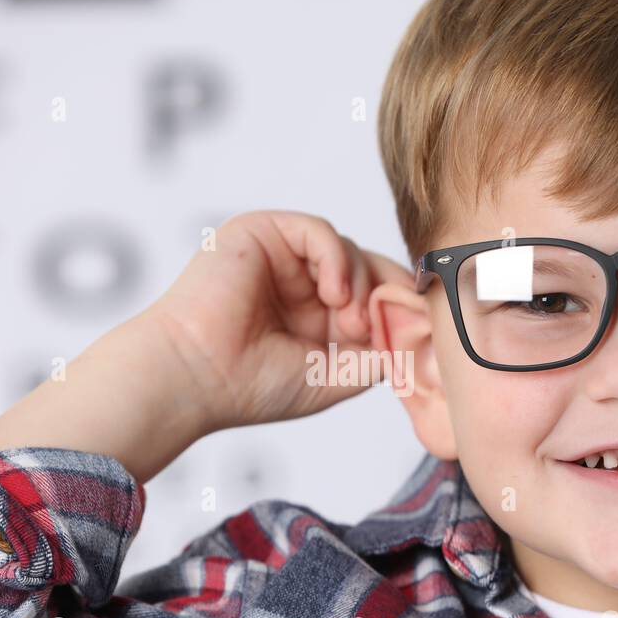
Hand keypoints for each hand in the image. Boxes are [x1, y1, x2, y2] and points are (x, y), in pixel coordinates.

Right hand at [145, 210, 412, 431]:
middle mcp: (296, 282)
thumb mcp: (333, 376)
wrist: (194, 378)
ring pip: (347, 248)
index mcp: (311, 315)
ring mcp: (279, 256)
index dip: (396, 309)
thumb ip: (376, 355)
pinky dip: (337, 259)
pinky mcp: (260, 231)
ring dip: (360, 284)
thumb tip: (422, 335)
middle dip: (383, 295)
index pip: (371, 296)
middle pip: (366, 267)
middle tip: (379, 328)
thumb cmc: (249, 387)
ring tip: (348, 322)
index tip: (416, 331)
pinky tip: (333, 295)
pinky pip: (319, 230)